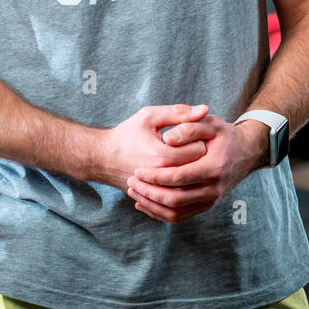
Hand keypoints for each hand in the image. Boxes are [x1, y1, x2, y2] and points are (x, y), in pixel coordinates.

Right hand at [90, 104, 209, 190]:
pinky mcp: (156, 199)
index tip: (191, 134)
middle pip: (198, 168)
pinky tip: (176, 169)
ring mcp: (159, 191)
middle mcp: (162, 178)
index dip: (199, 138)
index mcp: (162, 156)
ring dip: (192, 170)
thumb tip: (205, 109)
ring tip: (183, 157)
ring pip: (191, 184)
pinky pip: (180, 193)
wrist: (102, 160)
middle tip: (190, 145)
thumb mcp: (149, 117)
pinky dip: (183, 183)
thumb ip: (178, 112)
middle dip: (199, 155)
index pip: (200, 149)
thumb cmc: (127, 134)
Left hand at [126, 115, 268, 223]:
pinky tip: (143, 203)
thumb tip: (167, 139)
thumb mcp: (210, 123)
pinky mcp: (206, 206)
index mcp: (214, 168)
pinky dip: (159, 213)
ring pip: (176, 212)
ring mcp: (211, 200)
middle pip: (175, 199)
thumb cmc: (224, 135)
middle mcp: (214, 189)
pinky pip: (179, 217)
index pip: (179, 178)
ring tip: (133, 192)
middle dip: (149, 192)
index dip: (155, 176)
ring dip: (151, 205)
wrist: (246, 153)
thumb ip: (189, 127)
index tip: (137, 170)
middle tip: (131, 182)